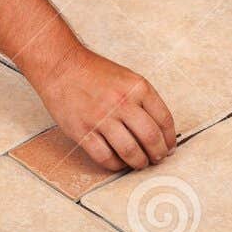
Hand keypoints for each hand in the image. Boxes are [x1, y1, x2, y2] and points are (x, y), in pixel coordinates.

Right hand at [27, 42, 176, 170]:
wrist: (61, 66)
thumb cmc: (94, 73)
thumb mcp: (127, 78)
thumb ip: (143, 100)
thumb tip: (159, 130)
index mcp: (137, 87)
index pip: (164, 119)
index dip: (170, 138)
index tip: (169, 147)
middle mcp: (122, 102)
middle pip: (150, 138)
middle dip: (158, 154)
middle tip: (157, 159)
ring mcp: (101, 117)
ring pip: (131, 152)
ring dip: (139, 163)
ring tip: (139, 163)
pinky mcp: (83, 131)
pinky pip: (105, 157)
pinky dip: (116, 165)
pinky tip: (118, 161)